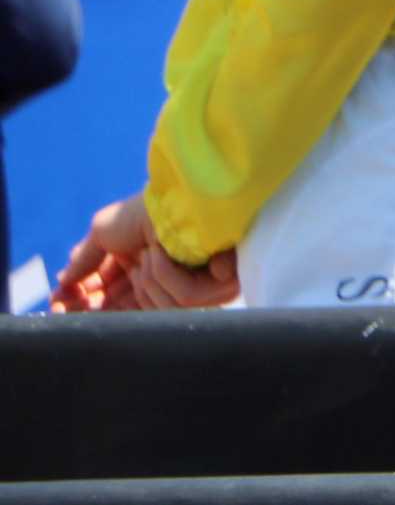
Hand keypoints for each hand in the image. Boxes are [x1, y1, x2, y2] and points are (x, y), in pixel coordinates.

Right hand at [54, 193, 230, 310]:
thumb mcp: (104, 231)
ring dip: (148, 279)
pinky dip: (168, 275)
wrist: (180, 196)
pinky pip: (185, 298)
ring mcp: (192, 286)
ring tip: (152, 253)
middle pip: (130, 316)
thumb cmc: (146, 209)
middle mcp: (166, 282)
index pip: (113, 304)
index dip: (86, 309)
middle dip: (101, 308)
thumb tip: (63, 281)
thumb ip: (84, 259)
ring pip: (157, 309)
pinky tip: (165, 254)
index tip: (59, 309)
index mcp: (141, 270)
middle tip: (74, 304)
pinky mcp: (217, 286)